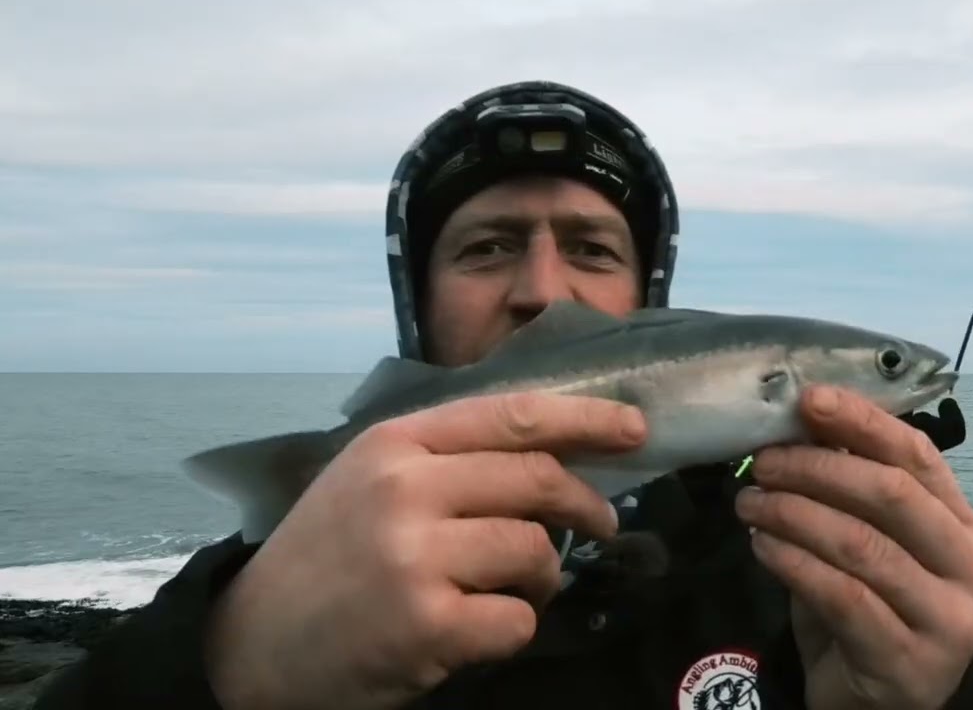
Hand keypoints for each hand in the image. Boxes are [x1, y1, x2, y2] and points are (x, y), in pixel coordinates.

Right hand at [203, 392, 647, 709]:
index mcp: (395, 443)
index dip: (586, 419)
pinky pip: (518, 619)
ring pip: (536, 552)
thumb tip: (554, 457)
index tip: (634, 429)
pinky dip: (515, 628)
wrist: (251, 643)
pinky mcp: (426, 623)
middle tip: (602, 524)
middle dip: (586, 506)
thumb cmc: (326, 556)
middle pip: (537, 480)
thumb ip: (450, 460)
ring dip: (543, 577)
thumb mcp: (371, 479)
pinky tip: (479, 629)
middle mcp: (405, 487)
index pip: (513, 417)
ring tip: (514, 589)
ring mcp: (414, 555)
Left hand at [734, 386, 972, 709]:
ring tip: (750, 503)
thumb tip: (802, 421)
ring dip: (793, 514)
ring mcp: (948, 620)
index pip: (917, 456)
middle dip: (817, 468)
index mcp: (963, 526)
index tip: (808, 399)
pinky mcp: (908, 662)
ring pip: (861, 545)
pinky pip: (841, 596)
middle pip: (891, 495)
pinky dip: (792, 563)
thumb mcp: (866, 542)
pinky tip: (762, 546)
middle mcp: (970, 568)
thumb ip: (848, 491)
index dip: (862, 421)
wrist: (875, 704)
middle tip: (762, 462)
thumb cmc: (868, 610)